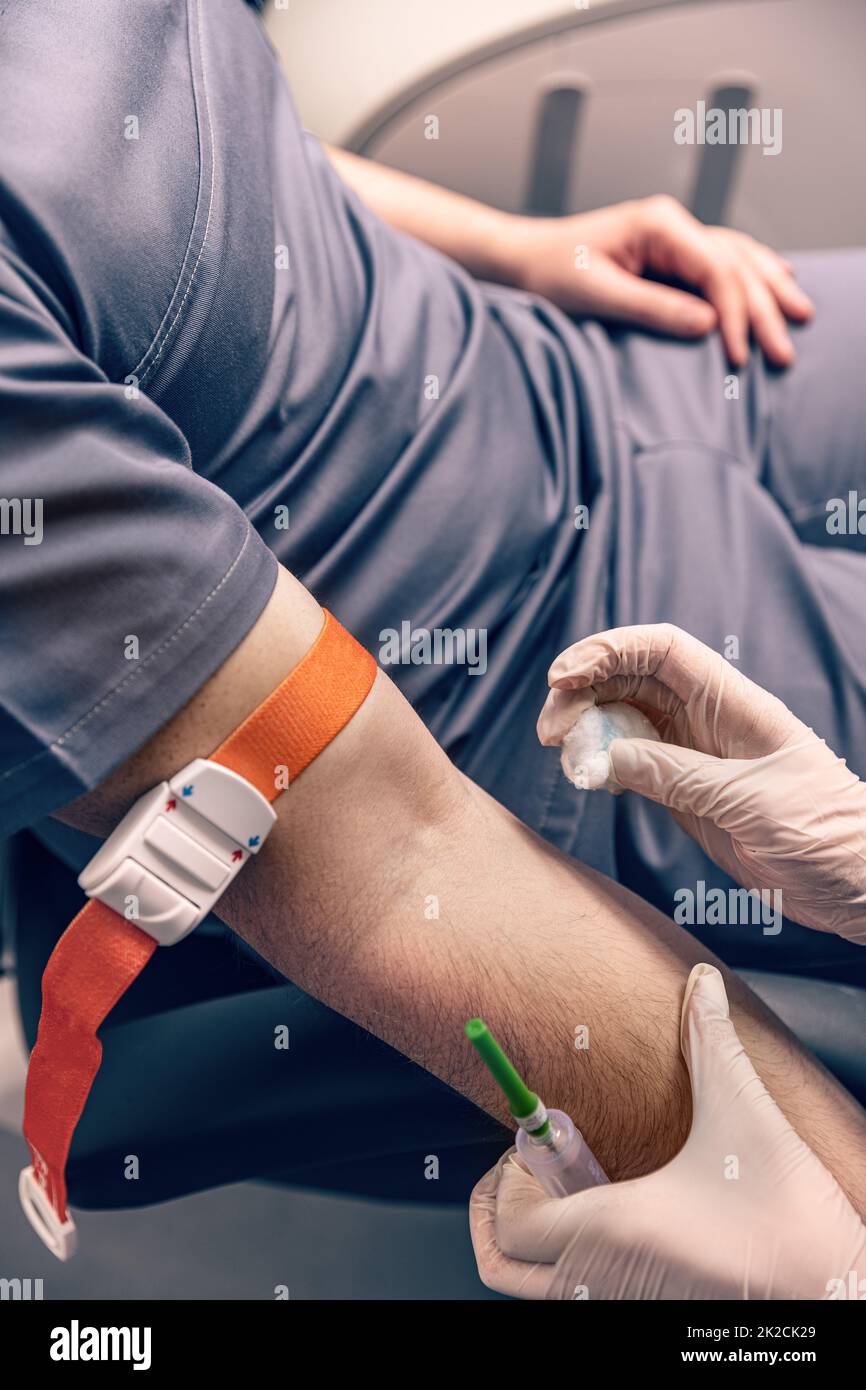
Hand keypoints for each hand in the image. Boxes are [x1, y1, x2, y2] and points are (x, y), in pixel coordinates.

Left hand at [470, 965, 865, 1298]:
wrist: (842, 1299)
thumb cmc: (795, 1228)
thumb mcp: (744, 1118)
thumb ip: (711, 1041)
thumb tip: (702, 983)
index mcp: (609, 1231)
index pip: (506, 1219)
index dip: (508, 1177)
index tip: (539, 1144)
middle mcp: (602, 1283)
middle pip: (504, 1267)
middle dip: (505, 1213)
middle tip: (537, 1175)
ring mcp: (625, 1311)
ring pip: (539, 1291)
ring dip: (538, 1244)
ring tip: (575, 1196)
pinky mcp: (653, 1323)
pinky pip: (580, 1301)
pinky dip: (573, 1268)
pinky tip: (620, 1228)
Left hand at [502, 196, 813, 365]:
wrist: (522, 261)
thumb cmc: (549, 274)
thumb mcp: (597, 295)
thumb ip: (653, 308)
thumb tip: (707, 325)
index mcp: (658, 225)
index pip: (716, 269)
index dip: (734, 314)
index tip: (739, 356)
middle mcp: (673, 225)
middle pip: (735, 266)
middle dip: (762, 311)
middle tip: (783, 353)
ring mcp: (674, 237)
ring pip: (736, 261)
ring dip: (766, 292)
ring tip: (800, 316)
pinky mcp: (669, 254)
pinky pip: (722, 262)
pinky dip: (751, 276)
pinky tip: (776, 281)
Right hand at [537, 624, 865, 943]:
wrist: (855, 882)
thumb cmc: (823, 830)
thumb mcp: (744, 799)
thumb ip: (671, 774)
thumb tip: (604, 758)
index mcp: (732, 702)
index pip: (660, 650)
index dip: (608, 651)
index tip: (565, 676)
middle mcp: (707, 720)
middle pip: (629, 680)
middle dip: (582, 693)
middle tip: (551, 731)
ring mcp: (693, 755)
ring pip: (622, 721)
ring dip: (586, 732)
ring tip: (564, 758)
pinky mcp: (685, 793)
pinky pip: (630, 764)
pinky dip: (601, 766)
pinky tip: (588, 778)